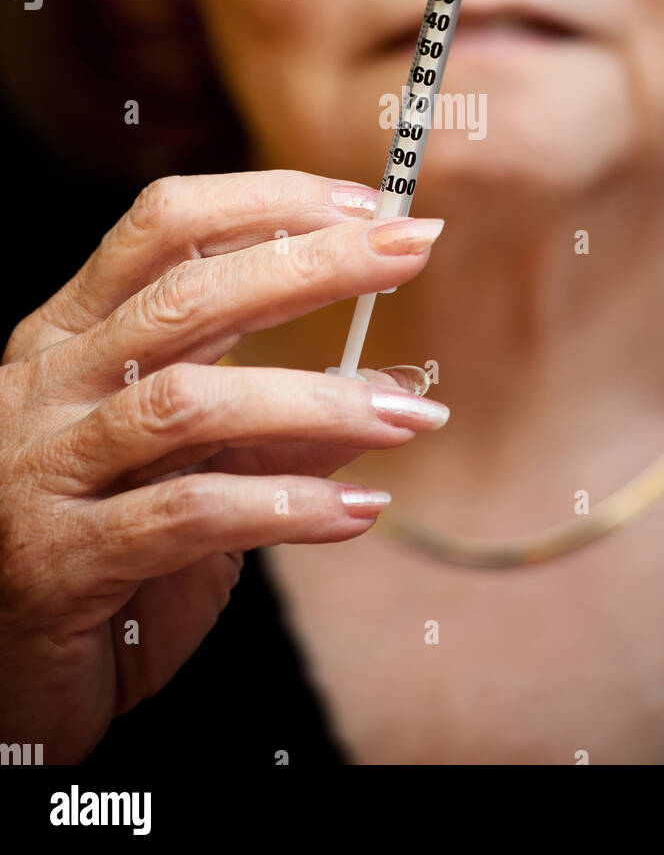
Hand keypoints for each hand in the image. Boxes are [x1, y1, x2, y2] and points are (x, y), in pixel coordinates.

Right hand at [0, 170, 446, 761]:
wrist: (2, 675)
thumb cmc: (101, 559)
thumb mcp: (191, 471)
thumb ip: (277, 428)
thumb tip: (395, 386)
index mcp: (71, 337)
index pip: (164, 226)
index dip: (267, 200)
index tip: (368, 204)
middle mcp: (47, 386)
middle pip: (186, 296)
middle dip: (311, 263)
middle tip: (410, 247)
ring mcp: (43, 470)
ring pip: (188, 402)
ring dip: (315, 399)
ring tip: (410, 413)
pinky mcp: (60, 560)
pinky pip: (186, 515)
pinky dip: (284, 507)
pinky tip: (356, 510)